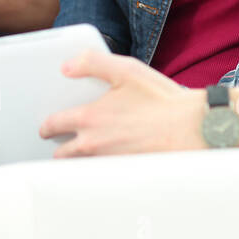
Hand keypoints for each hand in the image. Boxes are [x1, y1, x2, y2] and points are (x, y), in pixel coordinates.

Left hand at [39, 51, 206, 157]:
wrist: (192, 127)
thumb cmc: (161, 99)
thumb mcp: (125, 70)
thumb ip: (92, 63)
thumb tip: (66, 67)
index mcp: (90, 118)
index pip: (53, 126)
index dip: (46, 126)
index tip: (46, 128)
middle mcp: (94, 144)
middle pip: (63, 155)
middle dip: (59, 149)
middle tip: (61, 144)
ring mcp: (109, 161)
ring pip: (82, 167)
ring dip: (78, 162)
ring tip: (82, 154)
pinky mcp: (125, 172)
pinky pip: (103, 174)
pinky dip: (100, 169)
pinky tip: (108, 161)